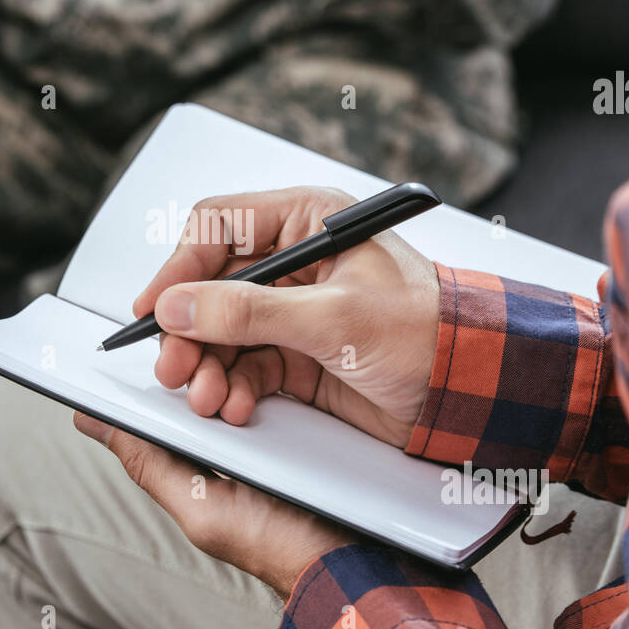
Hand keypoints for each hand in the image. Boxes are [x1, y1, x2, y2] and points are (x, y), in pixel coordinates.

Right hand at [74, 186, 441, 594]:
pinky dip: (232, 387)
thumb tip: (176, 306)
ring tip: (205, 398)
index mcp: (309, 223)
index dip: (177, 267)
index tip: (154, 309)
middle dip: (189, 331)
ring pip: (222, 332)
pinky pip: (245, 366)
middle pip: (211, 286)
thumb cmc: (429, 333)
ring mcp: (294, 310)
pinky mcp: (298, 354)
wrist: (474, 391)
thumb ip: (249, 311)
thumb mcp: (334, 320)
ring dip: (207, 366)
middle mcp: (295, 262)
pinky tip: (231, 406)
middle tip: (173, 368)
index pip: (219, 228)